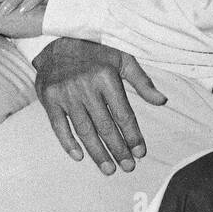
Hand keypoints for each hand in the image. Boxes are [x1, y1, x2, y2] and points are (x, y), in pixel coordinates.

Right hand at [33, 37, 167, 174]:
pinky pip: (59, 127)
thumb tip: (163, 101)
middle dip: (118, 149)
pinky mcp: (50, 99)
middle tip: (128, 167)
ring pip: (85, 130)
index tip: (141, 153)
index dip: (133, 135)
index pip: (123, 113)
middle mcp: (86, 86)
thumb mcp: (123, 59)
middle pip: (105, 126)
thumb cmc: (96, 53)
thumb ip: (143, 81)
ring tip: (109, 169)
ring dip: (98, 153)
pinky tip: (80, 157)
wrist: (58, 42)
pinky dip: (68, 144)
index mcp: (106, 77)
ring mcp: (66, 94)